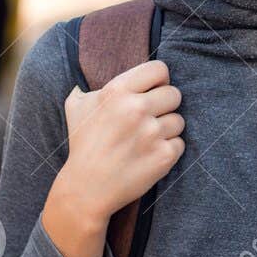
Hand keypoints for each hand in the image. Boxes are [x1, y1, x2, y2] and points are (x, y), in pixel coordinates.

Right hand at [59, 59, 184, 219]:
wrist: (86, 188)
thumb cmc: (81, 144)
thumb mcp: (76, 107)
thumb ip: (88, 87)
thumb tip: (86, 78)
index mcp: (118, 90)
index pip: (159, 69)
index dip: (158, 80)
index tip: (151, 92)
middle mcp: (136, 109)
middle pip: (174, 94)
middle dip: (164, 106)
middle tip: (149, 119)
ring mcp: (152, 133)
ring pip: (179, 120)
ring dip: (167, 129)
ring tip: (146, 140)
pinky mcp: (164, 156)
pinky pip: (180, 143)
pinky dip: (168, 150)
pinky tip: (149, 155)